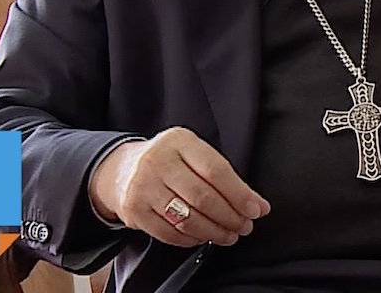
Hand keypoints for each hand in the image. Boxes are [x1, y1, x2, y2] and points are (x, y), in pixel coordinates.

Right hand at [88, 126, 269, 247]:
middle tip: (245, 226)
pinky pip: (169, 233)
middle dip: (230, 217)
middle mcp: (158, 161)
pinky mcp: (134, 211)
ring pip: (187, 218)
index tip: (256, 209)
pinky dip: (192, 239)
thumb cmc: (170, 161)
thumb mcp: (193, 153)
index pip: (216, 170)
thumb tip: (256, 203)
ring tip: (229, 235)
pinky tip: (204, 237)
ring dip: (214, 232)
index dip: (240, 194)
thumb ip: (223, 174)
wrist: (123, 170)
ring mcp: (143, 186)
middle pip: (203, 197)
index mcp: (179, 141)